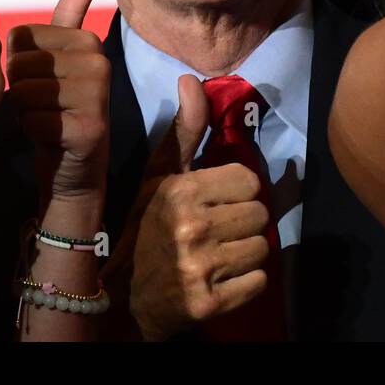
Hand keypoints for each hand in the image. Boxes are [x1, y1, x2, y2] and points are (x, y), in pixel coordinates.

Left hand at [5, 0, 109, 204]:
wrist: (73, 171)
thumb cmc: (59, 109)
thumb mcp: (62, 58)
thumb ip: (72, 13)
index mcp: (89, 40)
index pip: (20, 38)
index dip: (18, 65)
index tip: (43, 81)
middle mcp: (100, 62)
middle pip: (20, 64)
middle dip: (19, 88)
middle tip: (43, 105)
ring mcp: (98, 95)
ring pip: (25, 91)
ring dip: (25, 112)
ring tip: (46, 119)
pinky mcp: (90, 128)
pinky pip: (34, 120)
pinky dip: (32, 132)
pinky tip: (51, 138)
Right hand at [111, 75, 269, 340]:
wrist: (122, 300)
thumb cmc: (144, 230)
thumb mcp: (158, 177)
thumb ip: (183, 130)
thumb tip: (191, 80)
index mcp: (181, 190)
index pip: (249, 180)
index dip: (237, 192)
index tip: (216, 202)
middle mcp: (192, 226)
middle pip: (260, 214)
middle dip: (244, 222)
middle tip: (217, 231)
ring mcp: (201, 268)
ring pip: (263, 247)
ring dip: (247, 253)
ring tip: (218, 255)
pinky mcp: (210, 304)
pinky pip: (259, 282)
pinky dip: (246, 284)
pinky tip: (221, 279)